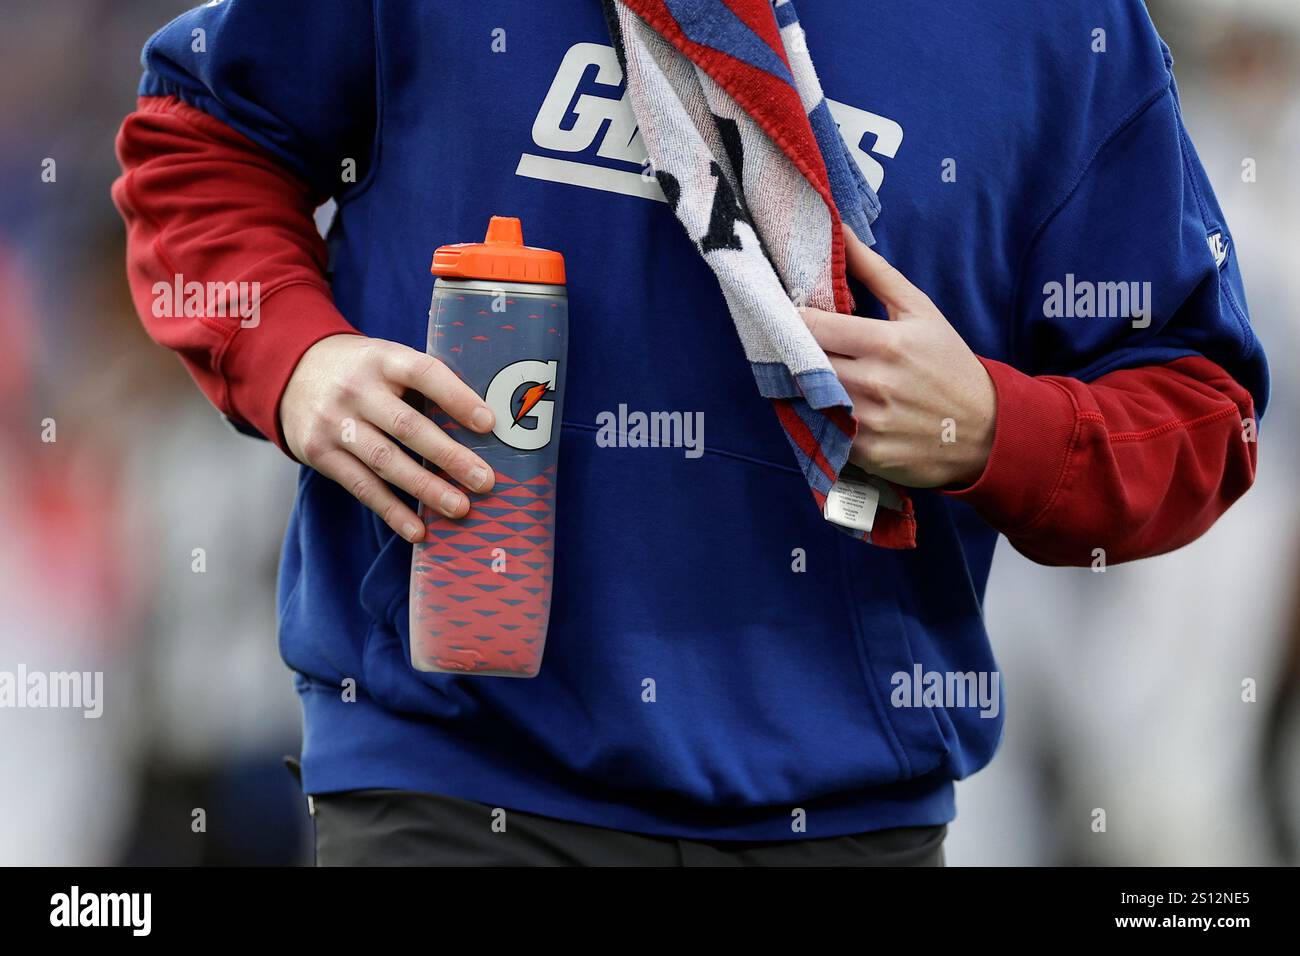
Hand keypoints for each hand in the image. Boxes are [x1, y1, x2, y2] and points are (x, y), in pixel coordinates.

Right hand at [279, 334, 496, 541]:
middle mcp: (356, 389)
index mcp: (382, 359)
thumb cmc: (363, 371)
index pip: (423, 373)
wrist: (291, 371)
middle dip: (450, 456)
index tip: (488, 424)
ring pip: (385, 461)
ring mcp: (334, 422)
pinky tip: (418, 530)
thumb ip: (424, 384)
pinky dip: (391, 511)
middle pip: (407, 427)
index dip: (456, 398)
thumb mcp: (387, 360)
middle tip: (485, 480)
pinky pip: (361, 486)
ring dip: (426, 489)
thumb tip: (482, 425)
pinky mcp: (320, 453)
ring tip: (460, 507)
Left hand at [800, 227, 995, 487]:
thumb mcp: (919, 310)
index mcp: (885, 343)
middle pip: (803, 363)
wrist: (985, 429)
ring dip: (803, 385)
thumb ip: (874, 272)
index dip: (792, 320)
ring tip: (810, 375)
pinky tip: (828, 407)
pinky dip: (819, 417)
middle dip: (793, 352)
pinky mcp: (866, 453)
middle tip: (789, 345)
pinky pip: (824, 430)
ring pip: (808, 397)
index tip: (786, 315)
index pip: (810, 327)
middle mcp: (873, 383)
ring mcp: (868, 422)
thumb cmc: (949, 363)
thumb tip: (840, 232)